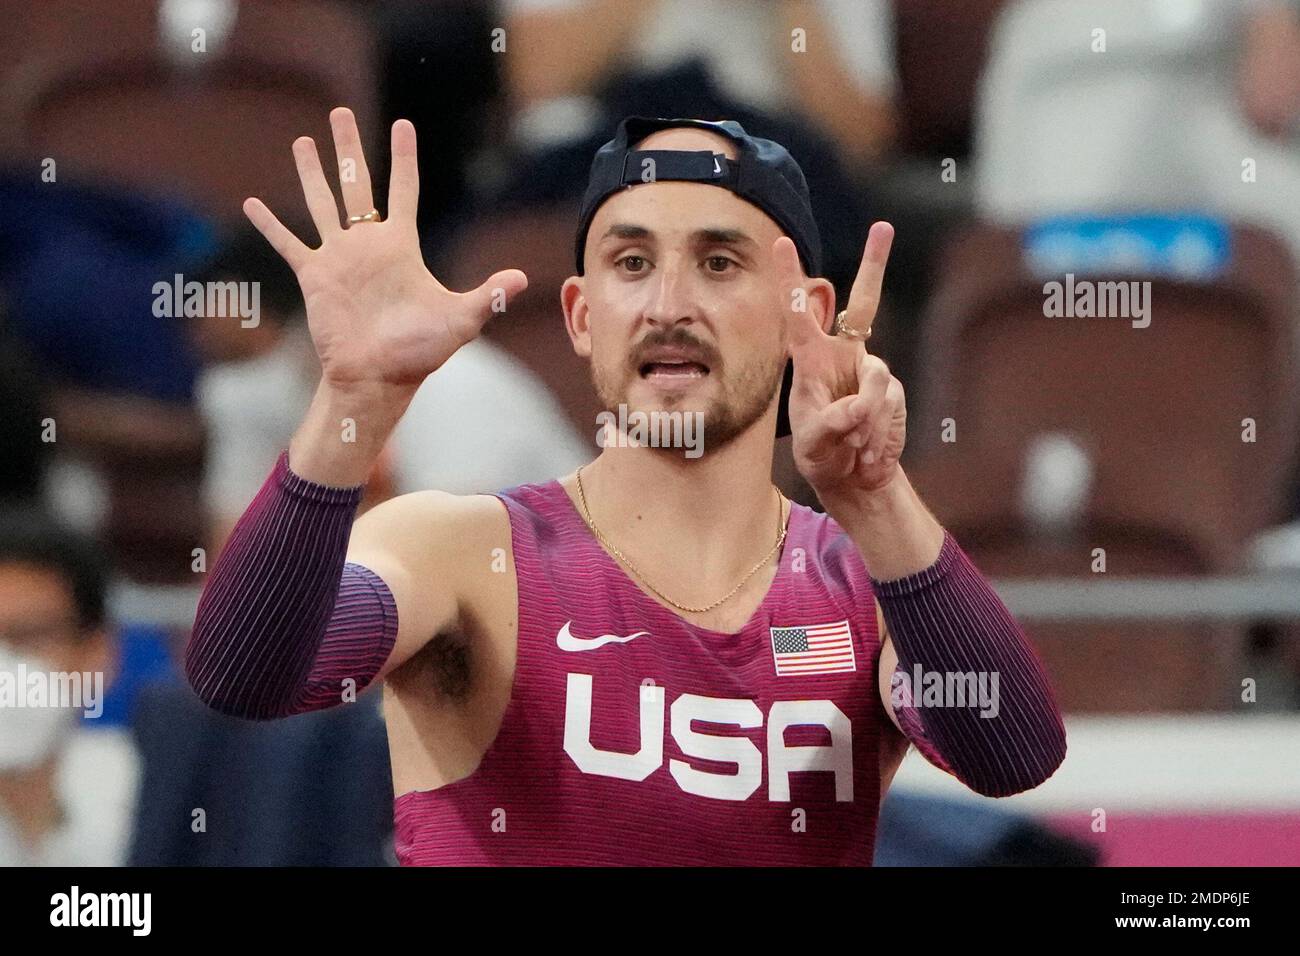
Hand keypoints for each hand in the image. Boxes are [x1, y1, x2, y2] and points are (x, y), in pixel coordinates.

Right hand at [243, 108, 527, 398]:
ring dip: (312, 172)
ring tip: (304, 141)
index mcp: (400, 246)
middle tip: (340, 112)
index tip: (401, 124)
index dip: (403, 157)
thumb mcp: (460, 319)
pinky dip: (272, 226)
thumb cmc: (420, 353)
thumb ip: (488, 295)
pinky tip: (253, 203)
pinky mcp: (314, 277)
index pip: (403, 189)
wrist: (378, 378)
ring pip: (322, 202)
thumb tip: (523, 279)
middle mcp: (368, 244)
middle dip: (349, 147)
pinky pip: (289, 244)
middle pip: (356, 183)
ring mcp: (339, 258)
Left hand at [777, 221, 904, 498]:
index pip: (798, 314)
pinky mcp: (892, 390)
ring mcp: (872, 371)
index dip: (791, 280)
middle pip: (865, 302)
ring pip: (877, 380)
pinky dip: (878, 432)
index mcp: (810, 361)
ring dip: (864, 421)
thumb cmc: (823, 457)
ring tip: (852, 448)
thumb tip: (863, 401)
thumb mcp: (816, 445)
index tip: (781, 243)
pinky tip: (868, 451)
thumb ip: (836, 422)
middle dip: (876, 264)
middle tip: (884, 226)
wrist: (854, 478)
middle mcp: (843, 356)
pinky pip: (889, 403)